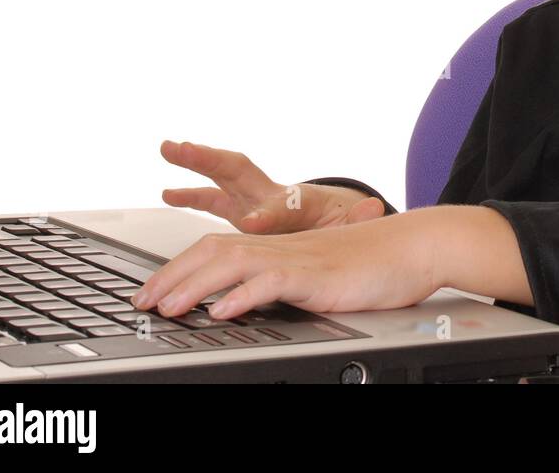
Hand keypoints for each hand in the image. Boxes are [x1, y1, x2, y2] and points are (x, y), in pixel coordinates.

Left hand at [130, 209, 443, 319]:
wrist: (416, 246)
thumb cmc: (374, 265)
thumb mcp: (318, 276)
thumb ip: (284, 285)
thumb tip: (247, 305)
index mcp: (279, 247)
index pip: (215, 248)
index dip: (179, 268)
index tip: (152, 293)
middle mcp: (282, 247)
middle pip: (213, 249)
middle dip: (172, 275)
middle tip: (143, 302)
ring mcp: (298, 259)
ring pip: (233, 261)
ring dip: (196, 285)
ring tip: (169, 308)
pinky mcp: (318, 275)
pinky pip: (274, 280)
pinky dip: (245, 294)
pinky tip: (225, 311)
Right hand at [158, 139, 387, 233]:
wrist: (335, 216)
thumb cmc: (340, 221)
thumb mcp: (352, 225)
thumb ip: (358, 220)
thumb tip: (374, 206)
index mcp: (298, 204)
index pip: (281, 207)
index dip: (268, 216)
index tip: (253, 223)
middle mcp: (270, 194)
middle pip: (241, 172)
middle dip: (213, 160)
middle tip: (185, 147)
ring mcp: (252, 199)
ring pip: (222, 177)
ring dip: (196, 163)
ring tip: (169, 148)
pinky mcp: (240, 208)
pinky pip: (213, 200)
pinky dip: (191, 196)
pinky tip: (168, 193)